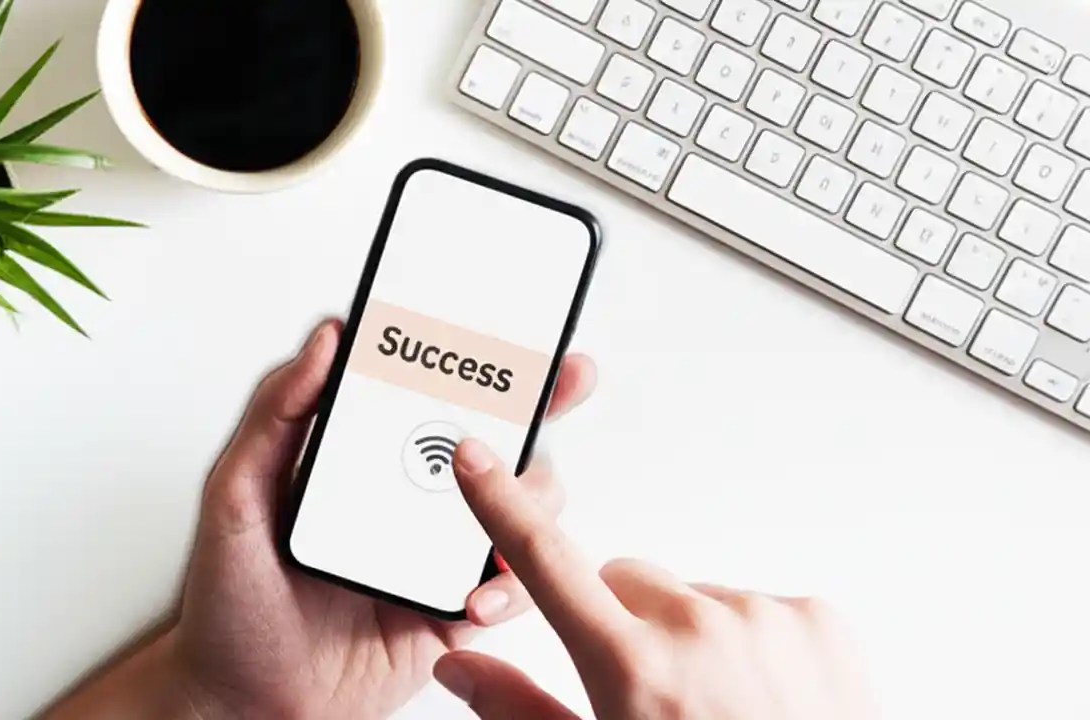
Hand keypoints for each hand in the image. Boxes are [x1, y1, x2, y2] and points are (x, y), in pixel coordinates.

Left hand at [173, 319, 595, 718]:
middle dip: (542, 406)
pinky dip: (511, 589)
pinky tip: (477, 598)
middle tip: (569, 379)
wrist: (242, 704)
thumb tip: (323, 341)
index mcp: (361, 461)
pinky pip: (507, 589)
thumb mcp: (235, 497)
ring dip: (529, 506)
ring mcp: (434, 553)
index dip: (472, 359)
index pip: (424, 394)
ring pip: (516, 511)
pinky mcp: (451, 610)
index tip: (506, 326)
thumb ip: (275, 416)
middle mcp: (407, 499)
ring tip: (506, 517)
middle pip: (492, 441)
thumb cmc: (229, 604)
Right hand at [435, 440, 872, 719]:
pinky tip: (763, 699)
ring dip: (691, 636)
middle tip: (644, 691)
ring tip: (717, 707)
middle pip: (624, 579)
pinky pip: (757, 608)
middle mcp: (698, 628)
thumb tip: (460, 665)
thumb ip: (522, 713)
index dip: (502, 505)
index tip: (476, 458)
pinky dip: (751, 644)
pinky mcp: (818, 620)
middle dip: (619, 618)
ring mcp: (765, 618)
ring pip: (694, 598)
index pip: (546, 562)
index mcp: (633, 669)